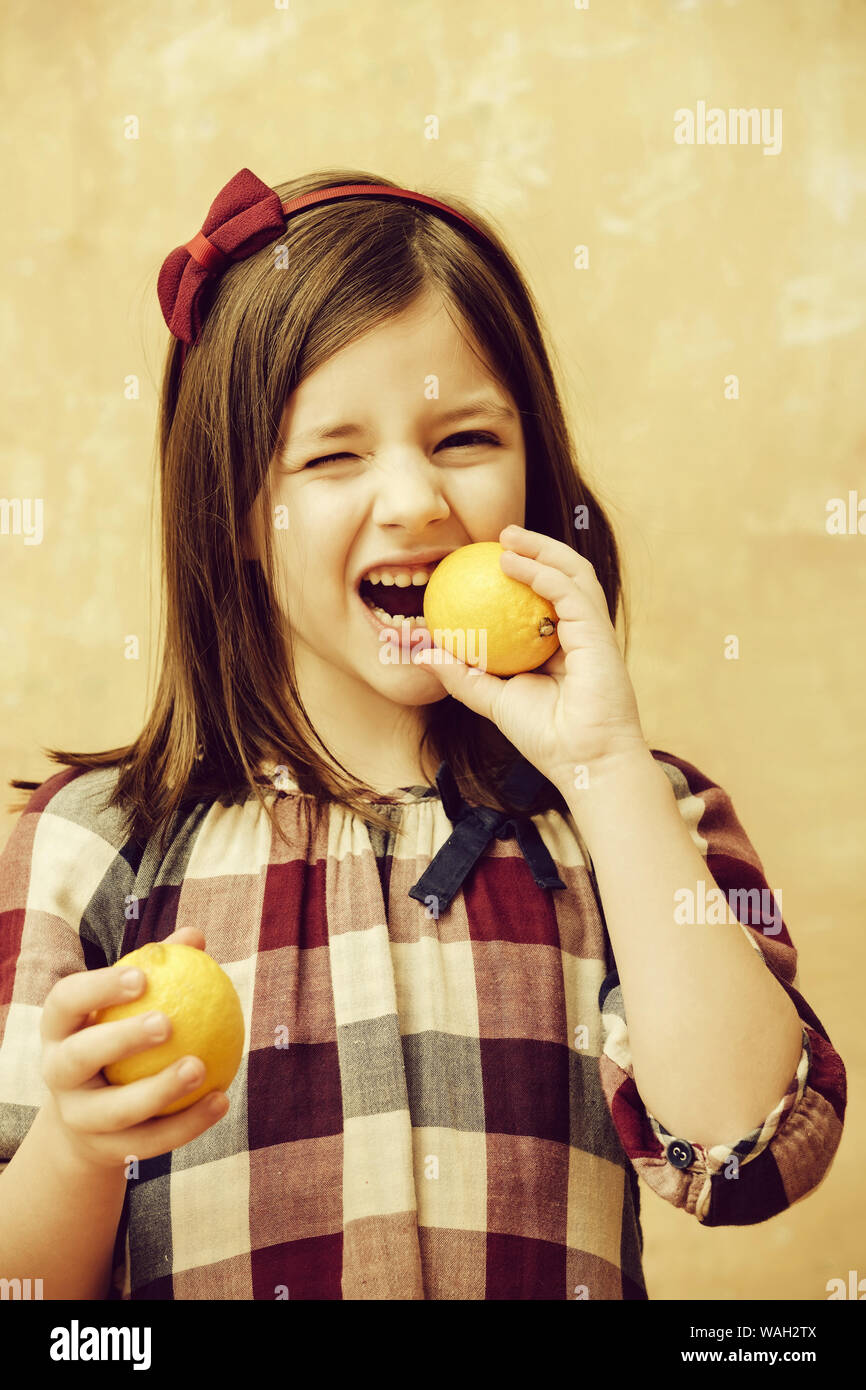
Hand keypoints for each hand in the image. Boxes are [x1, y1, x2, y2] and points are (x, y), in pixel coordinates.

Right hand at [40, 927, 228, 1171]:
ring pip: (115, 1110)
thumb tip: (195, 936)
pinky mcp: (105, 1151)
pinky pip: (148, 1140)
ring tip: (201, 1067)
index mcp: (59, 1029)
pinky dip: (187, 1123)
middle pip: (79, 1057)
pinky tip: (222, 1100)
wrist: (90, 1119)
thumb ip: (159, 969)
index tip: (143, 976)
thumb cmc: (117, 1037)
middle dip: (120, 1039)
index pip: (66, 1001)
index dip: (99, 988)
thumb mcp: (127, 1005)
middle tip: (167, 1023)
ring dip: (160, 1089)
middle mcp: (57, 1073)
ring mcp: (78, 1117)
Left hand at [413, 524, 648, 793]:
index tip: (488, 560)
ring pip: (573, 573)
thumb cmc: (546, 738)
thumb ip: (461, 674)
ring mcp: (594, 631)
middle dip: (537, 548)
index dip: (524, 573)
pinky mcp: (599, 633)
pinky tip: (514, 564)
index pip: (546, 599)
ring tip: (508, 537)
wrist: (585, 762)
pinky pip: (569, 592)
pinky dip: (542, 572)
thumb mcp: (493, 699)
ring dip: (541, 549)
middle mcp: (582, 633)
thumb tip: (420, 651)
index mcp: (564, 646)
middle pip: (564, 576)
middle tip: (502, 535)